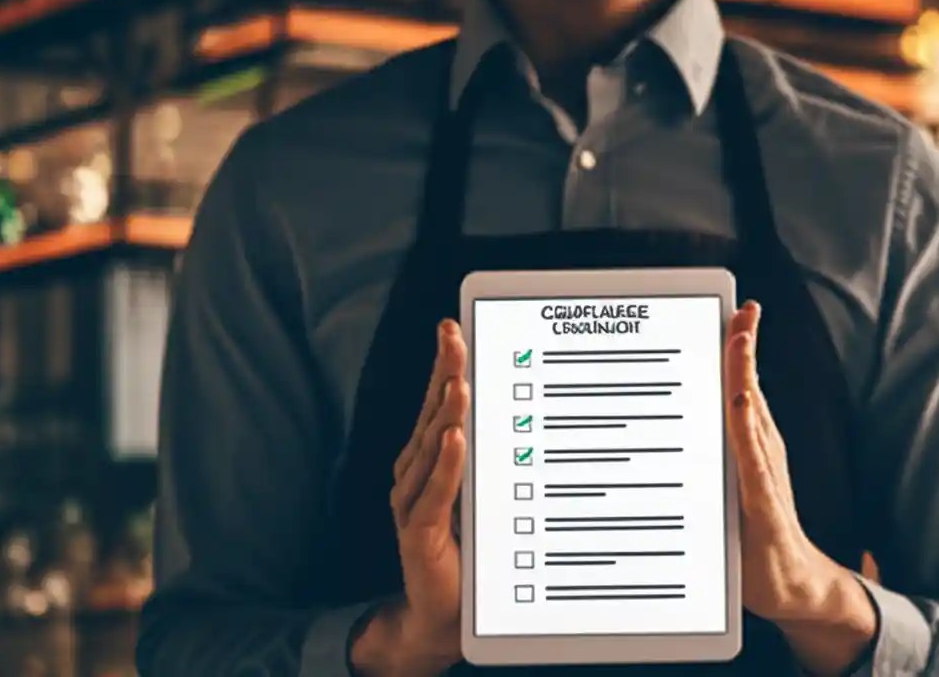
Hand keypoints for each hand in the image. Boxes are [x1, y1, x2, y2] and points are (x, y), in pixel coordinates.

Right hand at [352, 320, 466, 676]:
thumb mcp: (486, 493)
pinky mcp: (417, 532)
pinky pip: (432, 493)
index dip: (444, 366)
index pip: (438, 403)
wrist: (442, 611)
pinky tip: (454, 440)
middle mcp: (414, 472)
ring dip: (446, 414)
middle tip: (453, 338)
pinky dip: (445, 466)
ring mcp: (411, 501)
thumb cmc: (468, 548)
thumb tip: (527, 413)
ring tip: (459, 382)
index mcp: (429, 458)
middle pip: (430, 414)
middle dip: (443, 374)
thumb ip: (492, 457)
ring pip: (429, 448)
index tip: (453, 328)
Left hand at [725, 301, 876, 674]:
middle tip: (744, 310)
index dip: (742, 348)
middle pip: (750, 391)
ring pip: (752, 418)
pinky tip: (741, 407)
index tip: (739, 311)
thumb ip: (710, 460)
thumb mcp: (726, 489)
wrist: (791, 585)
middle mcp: (763, 452)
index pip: (745, 387)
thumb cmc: (753, 535)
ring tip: (740, 341)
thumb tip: (672, 429)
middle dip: (745, 348)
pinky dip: (745, 432)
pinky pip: (752, 463)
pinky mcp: (764, 504)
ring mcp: (766, 476)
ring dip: (744, 378)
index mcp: (753, 445)